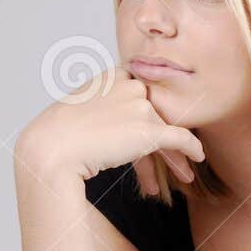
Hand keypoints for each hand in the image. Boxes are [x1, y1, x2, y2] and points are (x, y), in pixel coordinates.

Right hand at [14, 65, 204, 188]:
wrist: (53, 148)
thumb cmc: (58, 137)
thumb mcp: (79, 110)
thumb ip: (100, 107)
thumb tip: (110, 123)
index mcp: (111, 75)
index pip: (139, 94)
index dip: (147, 116)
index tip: (151, 133)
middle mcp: (128, 84)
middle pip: (155, 112)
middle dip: (163, 138)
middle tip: (173, 157)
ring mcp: (139, 105)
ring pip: (166, 129)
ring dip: (174, 155)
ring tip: (183, 174)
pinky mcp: (148, 129)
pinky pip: (180, 138)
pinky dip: (191, 148)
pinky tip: (198, 158)